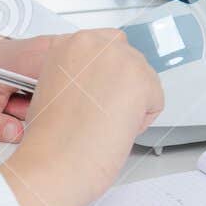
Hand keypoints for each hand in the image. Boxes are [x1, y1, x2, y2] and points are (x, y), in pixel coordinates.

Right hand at [0, 29, 162, 205]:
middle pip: (128, 59)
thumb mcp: (53, 88)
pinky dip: (141, 121)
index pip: (104, 48)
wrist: (54, 162)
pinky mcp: (141, 80)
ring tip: (101, 123)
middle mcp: (94, 43)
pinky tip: (114, 129)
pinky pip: (155, 101)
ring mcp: (119, 59)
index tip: (93, 96)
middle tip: (99, 113)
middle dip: (120, 87)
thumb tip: (101, 83)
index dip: (101, 78)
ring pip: (143, 79)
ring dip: (131, 103)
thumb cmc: (49, 139)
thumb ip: (77, 74)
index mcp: (67, 43)